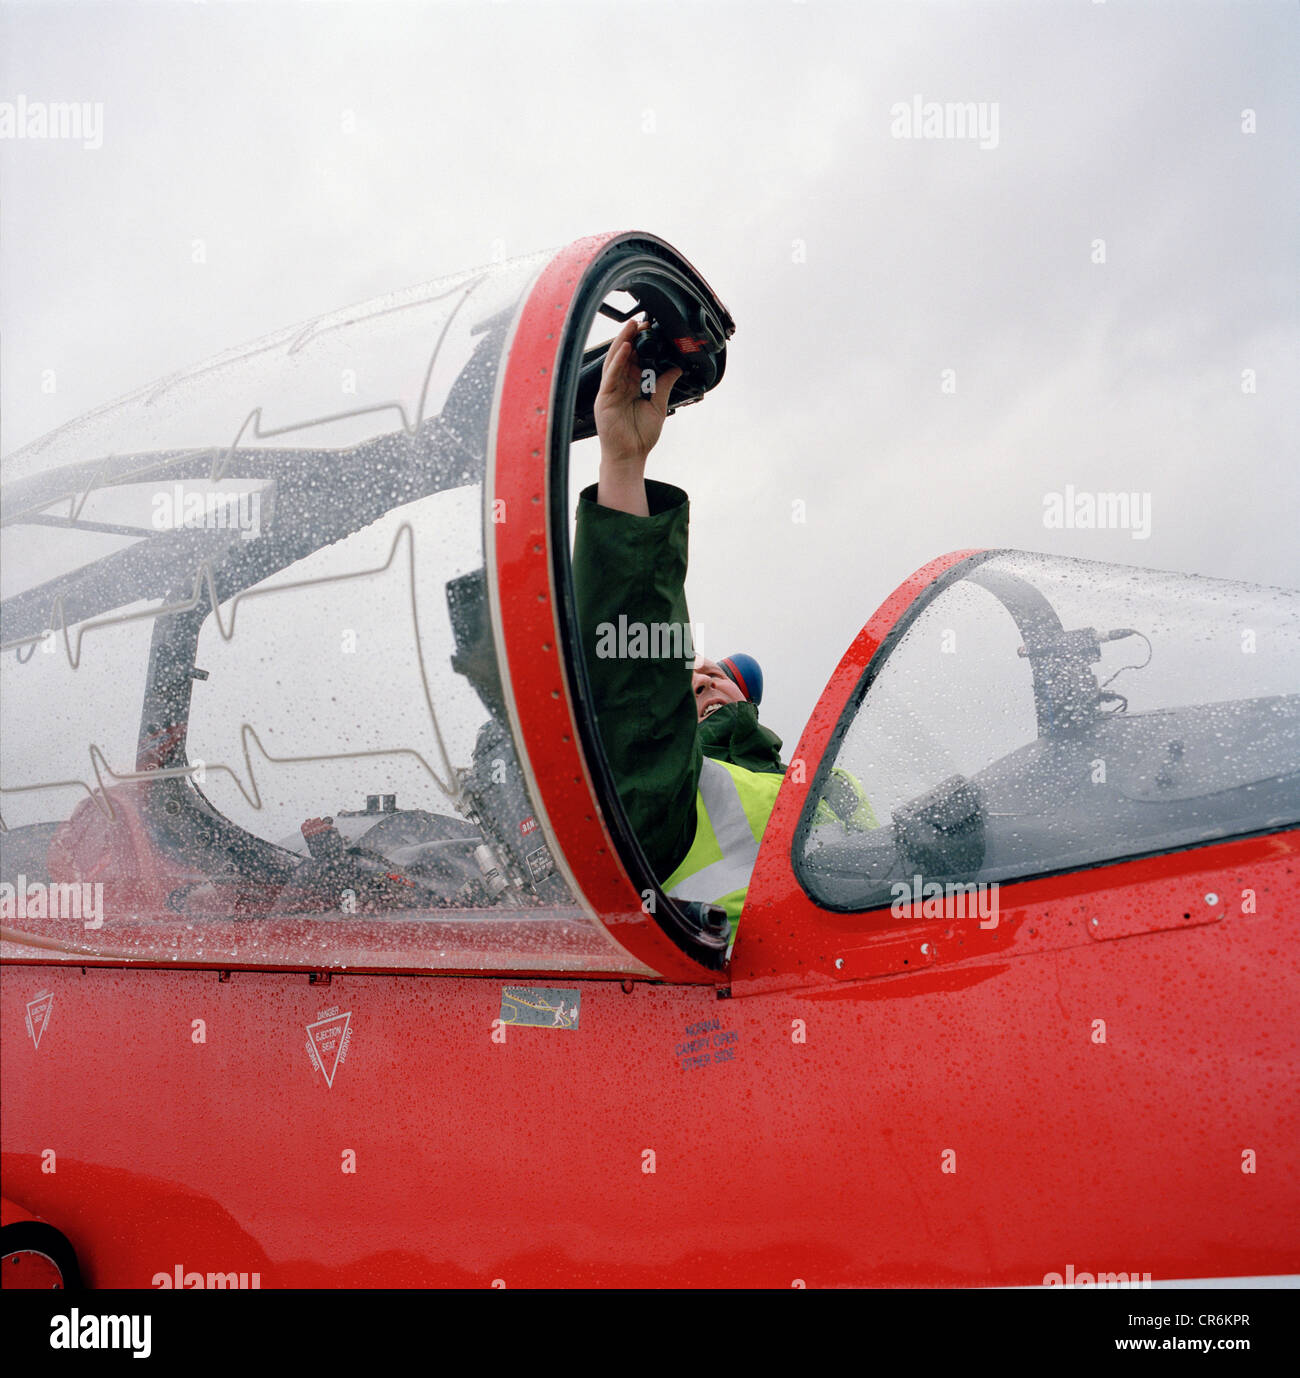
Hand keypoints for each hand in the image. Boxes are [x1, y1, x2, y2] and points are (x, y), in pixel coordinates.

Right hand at [594, 317, 683, 468]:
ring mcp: (611, 391)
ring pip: (615, 361)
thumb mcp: (658, 406)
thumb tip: (676, 368)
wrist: (630, 456)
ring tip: (631, 327)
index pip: (636, 360)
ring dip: (622, 342)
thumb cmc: (640, 436)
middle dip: (632, 338)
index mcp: (631, 386)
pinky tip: (625, 348)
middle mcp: (620, 386)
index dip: (642, 345)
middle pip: (624, 356)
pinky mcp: (604, 398)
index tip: (653, 331)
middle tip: (643, 323)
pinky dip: (618, 361)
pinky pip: (611, 375)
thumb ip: (665, 385)